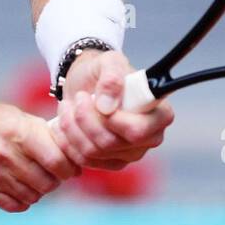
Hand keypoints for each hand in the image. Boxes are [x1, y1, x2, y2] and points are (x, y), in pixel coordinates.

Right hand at [0, 96, 81, 212]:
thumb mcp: (11, 114)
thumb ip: (39, 131)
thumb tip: (69, 147)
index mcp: (16, 130)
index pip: (57, 160)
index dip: (69, 167)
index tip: (71, 168)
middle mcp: (3, 153)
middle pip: (46, 182)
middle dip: (55, 181)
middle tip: (53, 174)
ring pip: (31, 195)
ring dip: (39, 191)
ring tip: (35, 180)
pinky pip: (12, 204)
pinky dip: (22, 200)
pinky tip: (20, 189)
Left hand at [51, 49, 173, 169]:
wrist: (87, 84)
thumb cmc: (103, 71)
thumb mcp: (108, 62)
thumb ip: (112, 77)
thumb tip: (107, 105)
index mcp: (160, 114)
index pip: (138, 131)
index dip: (113, 120)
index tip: (97, 101)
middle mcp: (149, 138)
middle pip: (111, 143)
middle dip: (86, 119)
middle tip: (79, 97)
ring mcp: (130, 153)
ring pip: (93, 152)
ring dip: (72, 127)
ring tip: (68, 106)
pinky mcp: (110, 162)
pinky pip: (84, 160)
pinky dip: (68, 140)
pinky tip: (65, 122)